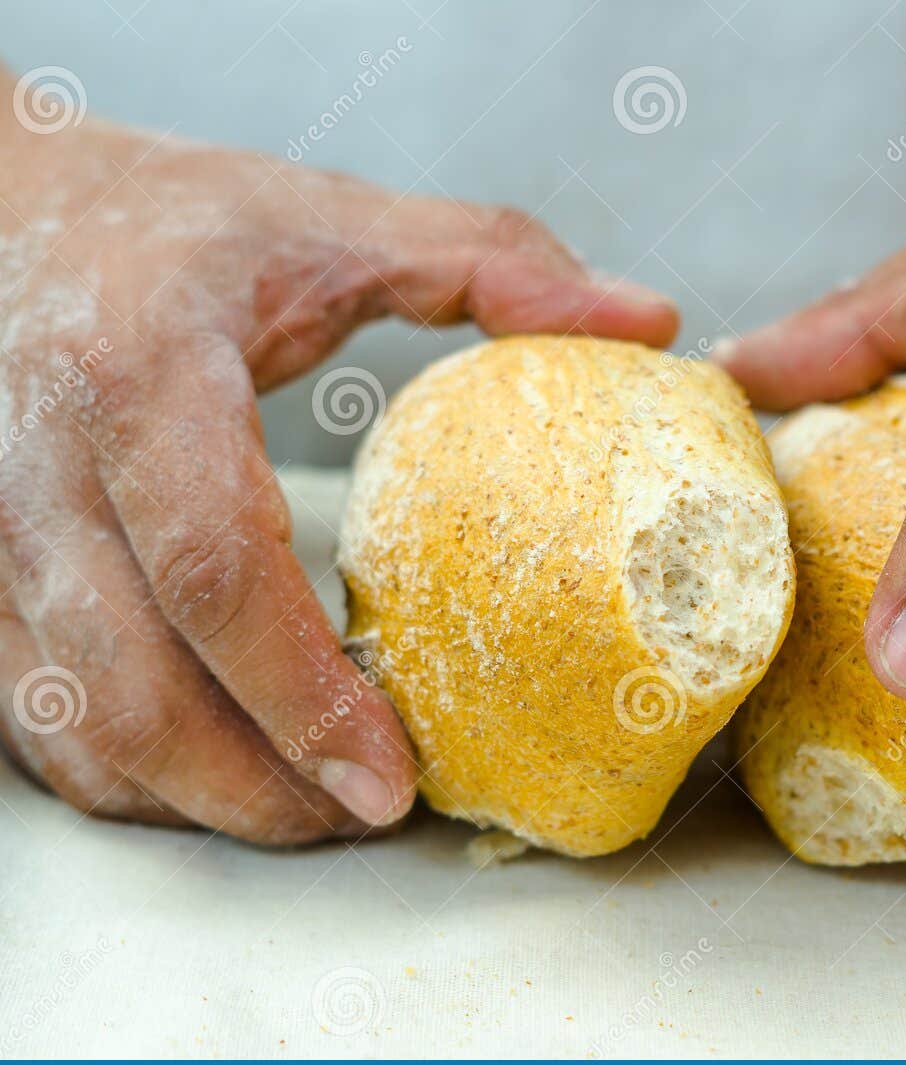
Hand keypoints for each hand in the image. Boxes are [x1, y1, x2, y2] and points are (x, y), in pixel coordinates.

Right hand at [0, 88, 676, 842]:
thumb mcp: (331, 220)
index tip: (393, 776)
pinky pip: (38, 717)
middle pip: (134, 686)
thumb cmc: (169, 223)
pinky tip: (223, 775)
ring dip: (198, 798)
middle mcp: (39, 469)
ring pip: (76, 725)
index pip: (212, 566)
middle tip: (373, 819)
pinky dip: (130, 774)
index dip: (301, 690)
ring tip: (317, 813)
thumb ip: (490, 261)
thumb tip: (646, 320)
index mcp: (140, 375)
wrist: (0, 209)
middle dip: (258, 787)